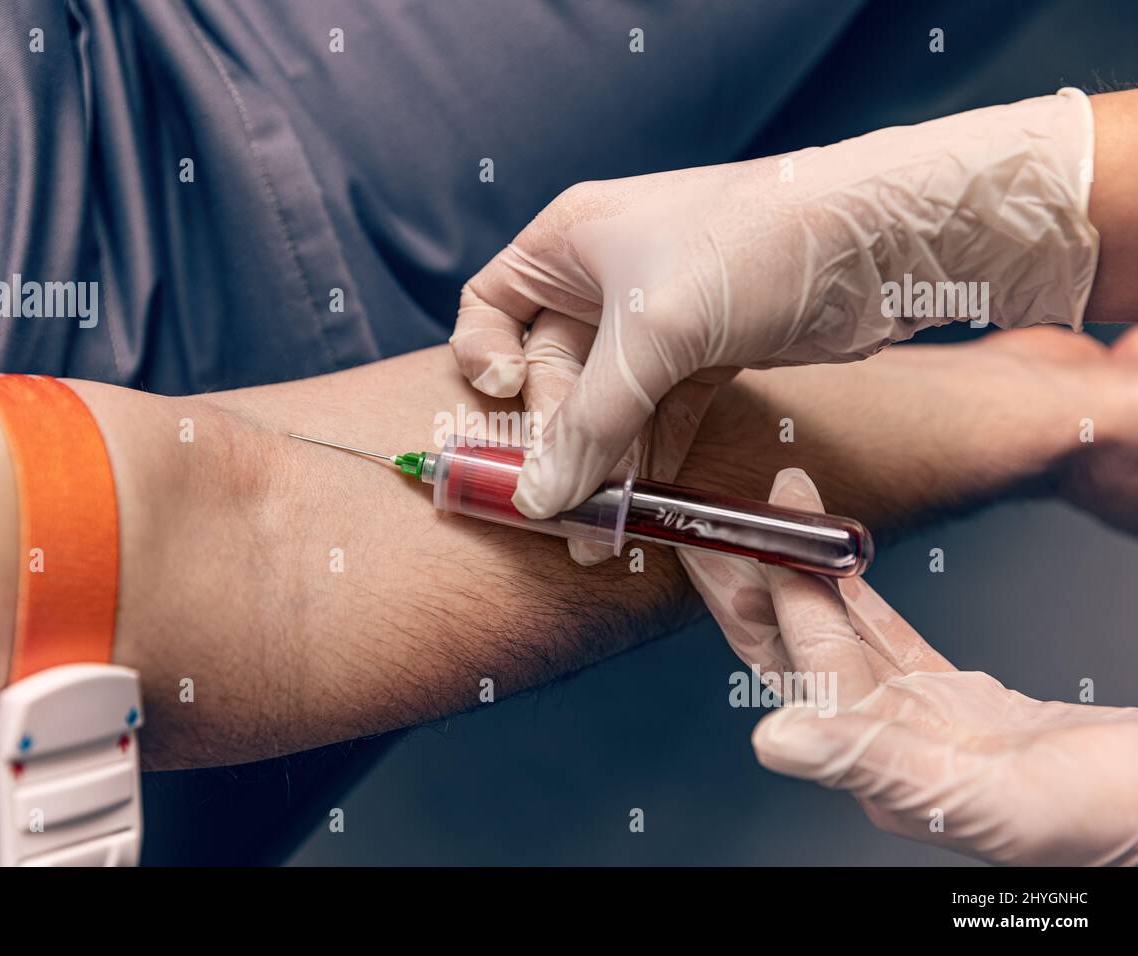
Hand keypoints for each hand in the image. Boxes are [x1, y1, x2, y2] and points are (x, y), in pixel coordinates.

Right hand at [451, 91, 1096, 519]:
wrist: (881, 242)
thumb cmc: (754, 246)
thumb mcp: (655, 333)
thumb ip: (591, 422)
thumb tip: (540, 500)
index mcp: (571, 242)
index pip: (490, 304)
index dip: (483, 358)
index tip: (509, 401)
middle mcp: (603, 278)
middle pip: (548, 371)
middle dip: (554, 438)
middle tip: (563, 507)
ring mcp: (655, 321)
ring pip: (603, 403)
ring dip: (600, 463)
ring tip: (600, 530)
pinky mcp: (702, 355)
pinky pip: (653, 416)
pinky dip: (646, 457)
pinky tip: (644, 502)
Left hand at [687, 467, 1137, 865]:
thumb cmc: (1105, 820)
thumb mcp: (988, 796)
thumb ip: (879, 765)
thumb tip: (774, 739)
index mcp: (880, 766)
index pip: (801, 661)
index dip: (765, 591)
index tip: (731, 533)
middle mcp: (886, 743)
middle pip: (799, 646)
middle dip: (754, 578)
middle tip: (712, 515)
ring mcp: (921, 721)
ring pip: (839, 635)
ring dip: (802, 575)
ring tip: (770, 515)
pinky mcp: (961, 705)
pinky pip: (890, 640)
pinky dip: (859, 599)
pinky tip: (834, 564)